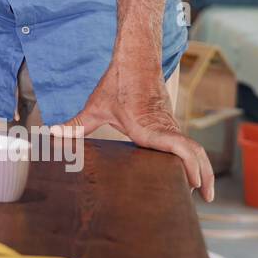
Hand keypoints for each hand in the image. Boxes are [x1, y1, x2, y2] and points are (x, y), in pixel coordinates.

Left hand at [51, 51, 214, 201]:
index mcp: (149, 128)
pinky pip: (186, 142)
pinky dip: (193, 158)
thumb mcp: (96, 107)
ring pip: (194, 148)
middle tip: (205, 198)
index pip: (180, 148)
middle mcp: (165, 128)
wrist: (136, 59)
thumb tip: (52, 133)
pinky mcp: (169, 122)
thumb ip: (76, 124)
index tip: (195, 186)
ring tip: (202, 191)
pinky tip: (189, 172)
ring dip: (202, 168)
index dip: (191, 166)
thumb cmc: (118, 83)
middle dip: (203, 175)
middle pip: (194, 153)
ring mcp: (170, 125)